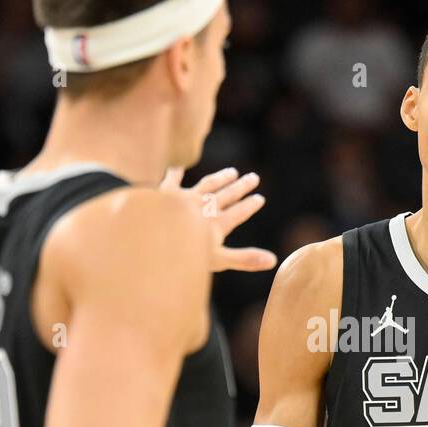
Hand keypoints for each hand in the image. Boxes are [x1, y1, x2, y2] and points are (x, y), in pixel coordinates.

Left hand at [160, 166, 276, 272]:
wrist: (154, 236)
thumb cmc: (186, 255)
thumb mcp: (218, 260)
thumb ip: (245, 259)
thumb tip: (273, 261)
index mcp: (218, 223)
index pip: (238, 212)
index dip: (249, 206)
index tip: (259, 198)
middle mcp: (205, 206)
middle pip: (226, 195)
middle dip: (241, 187)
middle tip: (254, 178)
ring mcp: (185, 198)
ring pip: (207, 185)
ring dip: (220, 178)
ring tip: (231, 172)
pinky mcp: (165, 193)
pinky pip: (172, 179)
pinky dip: (176, 172)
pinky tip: (178, 165)